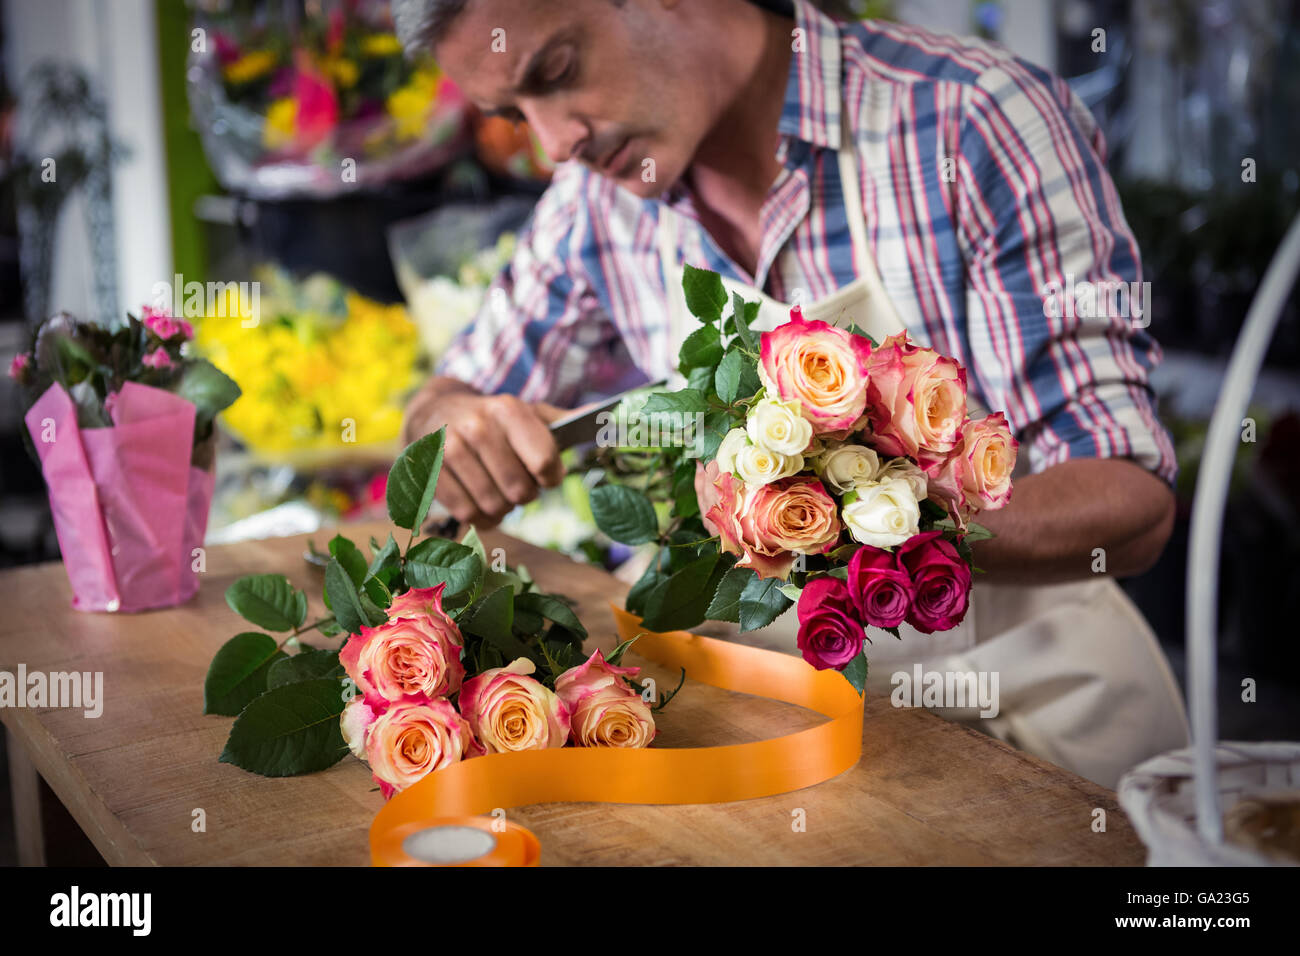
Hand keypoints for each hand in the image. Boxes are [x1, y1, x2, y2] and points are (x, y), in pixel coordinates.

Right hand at [402, 376, 566, 528]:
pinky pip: (467, 514)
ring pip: (494, 506)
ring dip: (502, 509)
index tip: (544, 473)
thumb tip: (610, 415)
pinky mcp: (430, 472)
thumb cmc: (494, 420)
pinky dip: (480, 518)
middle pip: (520, 490)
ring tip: (498, 493)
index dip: (550, 477)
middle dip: (525, 495)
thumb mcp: (529, 413)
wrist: (436, 412)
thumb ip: (566, 421)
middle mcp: (478, 427)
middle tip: (517, 485)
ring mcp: (451, 449)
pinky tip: (480, 504)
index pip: (545, 462)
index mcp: (509, 410)